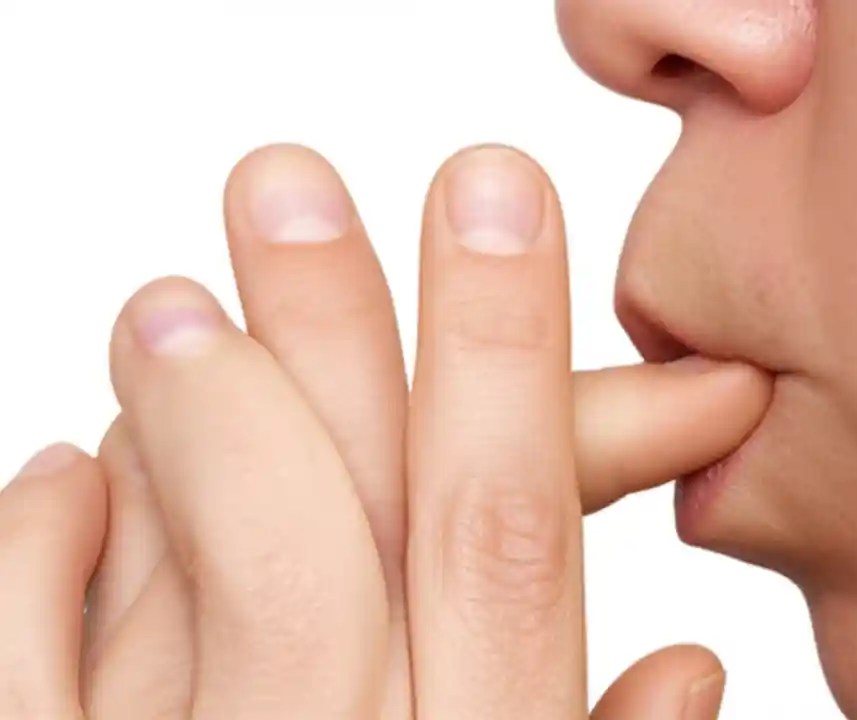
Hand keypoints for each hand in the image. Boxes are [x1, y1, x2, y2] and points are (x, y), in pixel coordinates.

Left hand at [0, 144, 770, 717]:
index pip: (507, 539)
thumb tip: (686, 670)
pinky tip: (72, 474)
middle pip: (335, 528)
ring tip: (173, 308)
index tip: (495, 195)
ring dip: (183, 422)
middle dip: (328, 336)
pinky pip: (22, 665)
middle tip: (286, 185)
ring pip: (184, 579)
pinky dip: (43, 544)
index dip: (510, 359)